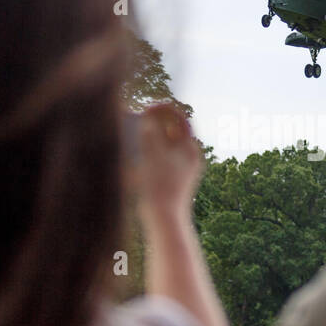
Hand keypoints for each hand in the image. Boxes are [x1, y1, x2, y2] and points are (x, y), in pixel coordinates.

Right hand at [132, 102, 201, 221]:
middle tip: (139, 117)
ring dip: (150, 138)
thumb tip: (149, 117)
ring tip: (134, 135)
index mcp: (190, 149)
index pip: (180, 119)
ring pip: (164, 147)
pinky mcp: (171, 182)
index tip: (148, 106)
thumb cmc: (159, 185)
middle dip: (156, 123)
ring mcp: (180, 171)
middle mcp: (189, 158)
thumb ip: (151, 131)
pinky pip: (159, 161)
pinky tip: (135, 158)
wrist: (164, 219)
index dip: (164, 109)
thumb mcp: (153, 152)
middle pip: (172, 132)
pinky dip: (148, 155)